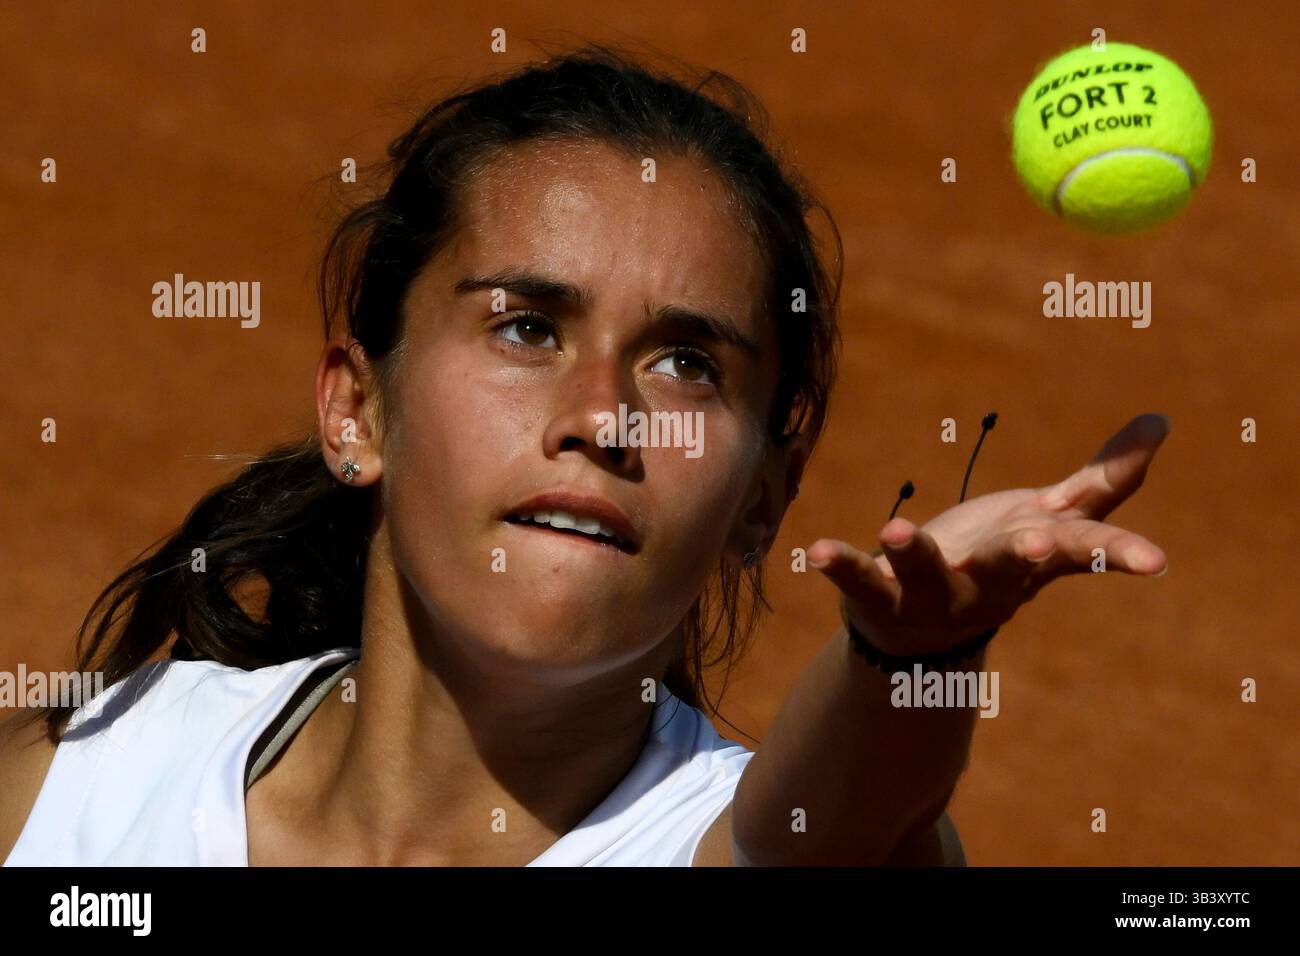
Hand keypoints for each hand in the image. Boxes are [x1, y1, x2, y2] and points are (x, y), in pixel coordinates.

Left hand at [807, 413, 1170, 656]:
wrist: (924, 636)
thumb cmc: (996, 562)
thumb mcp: (1049, 518)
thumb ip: (1103, 480)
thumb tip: (1161, 420)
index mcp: (1033, 558)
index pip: (1084, 553)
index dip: (1118, 554)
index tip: (1154, 560)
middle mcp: (988, 583)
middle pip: (1010, 568)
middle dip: (1023, 557)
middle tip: (1035, 546)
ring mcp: (934, 595)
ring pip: (929, 577)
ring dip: (916, 556)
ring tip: (897, 529)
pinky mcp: (880, 596)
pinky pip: (860, 580)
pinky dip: (840, 565)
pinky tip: (814, 551)